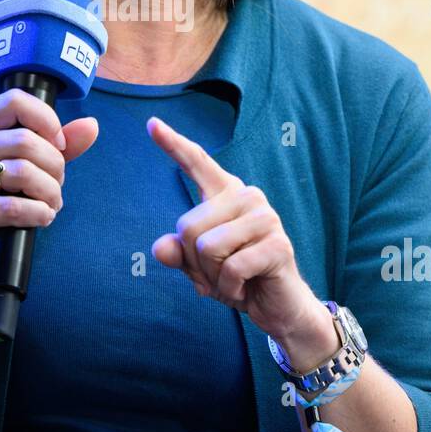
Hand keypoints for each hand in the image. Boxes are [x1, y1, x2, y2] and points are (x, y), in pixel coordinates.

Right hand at [0, 88, 97, 272]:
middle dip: (54, 167)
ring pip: (22, 173)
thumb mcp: (32, 165)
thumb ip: (59, 144)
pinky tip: (43, 217)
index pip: (15, 101)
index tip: (59, 145)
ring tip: (52, 204)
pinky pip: (12, 207)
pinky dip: (38, 213)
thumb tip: (91, 125)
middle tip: (57, 186)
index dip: (46, 121)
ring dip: (50, 193)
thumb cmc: (2, 199)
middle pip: (25, 141)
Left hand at [146, 115, 332, 351]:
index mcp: (226, 195)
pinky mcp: (277, 244)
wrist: (279, 307)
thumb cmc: (237, 279)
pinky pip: (230, 269)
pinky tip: (246, 289)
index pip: (196, 163)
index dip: (173, 144)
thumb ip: (178, 253)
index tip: (151, 124)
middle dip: (194, 263)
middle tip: (219, 274)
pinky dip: (230, 289)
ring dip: (213, 278)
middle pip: (188, 226)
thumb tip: (161, 248)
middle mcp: (247, 196)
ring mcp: (265, 217)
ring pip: (206, 247)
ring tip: (235, 281)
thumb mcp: (199, 268)